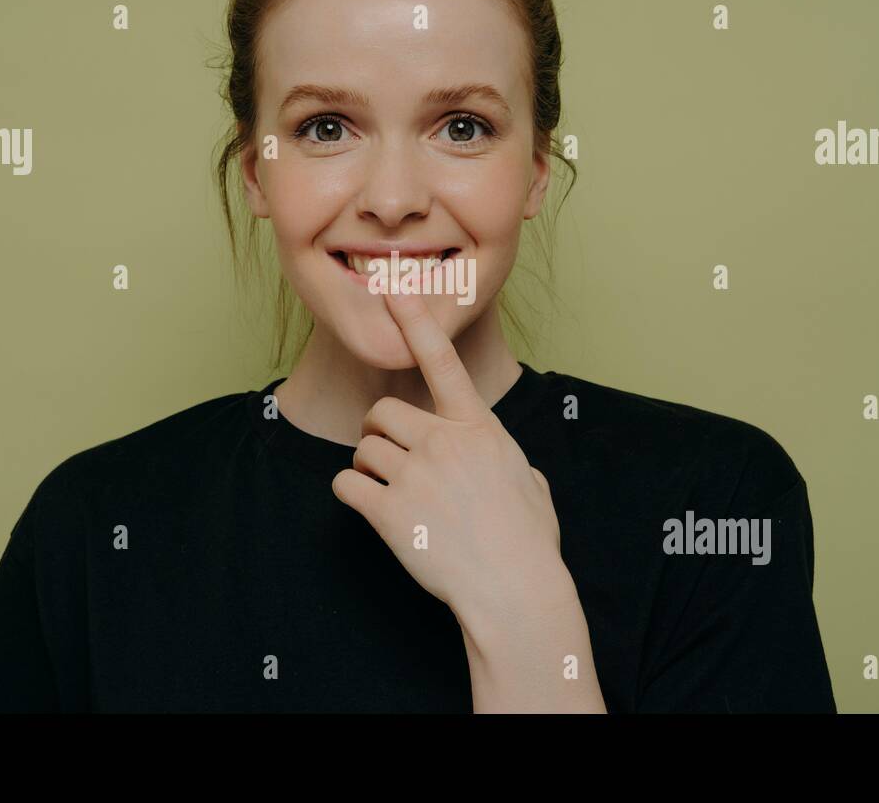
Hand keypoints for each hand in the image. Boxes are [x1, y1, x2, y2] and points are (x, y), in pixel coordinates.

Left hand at [331, 289, 570, 625]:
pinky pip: (347, 485)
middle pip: (383, 413)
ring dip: (369, 468)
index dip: (415, 321)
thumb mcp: (531, 484)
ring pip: (364, 449)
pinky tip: (374, 512)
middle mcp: (444, 442)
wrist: (515, 591)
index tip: (393, 288)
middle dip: (380, 433)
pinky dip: (352, 495)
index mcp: (479, 428)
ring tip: (394, 496)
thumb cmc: (529, 543)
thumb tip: (507, 465)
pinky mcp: (390, 512)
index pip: (442, 361)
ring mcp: (416, 476)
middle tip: (393, 459)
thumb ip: (509, 460)